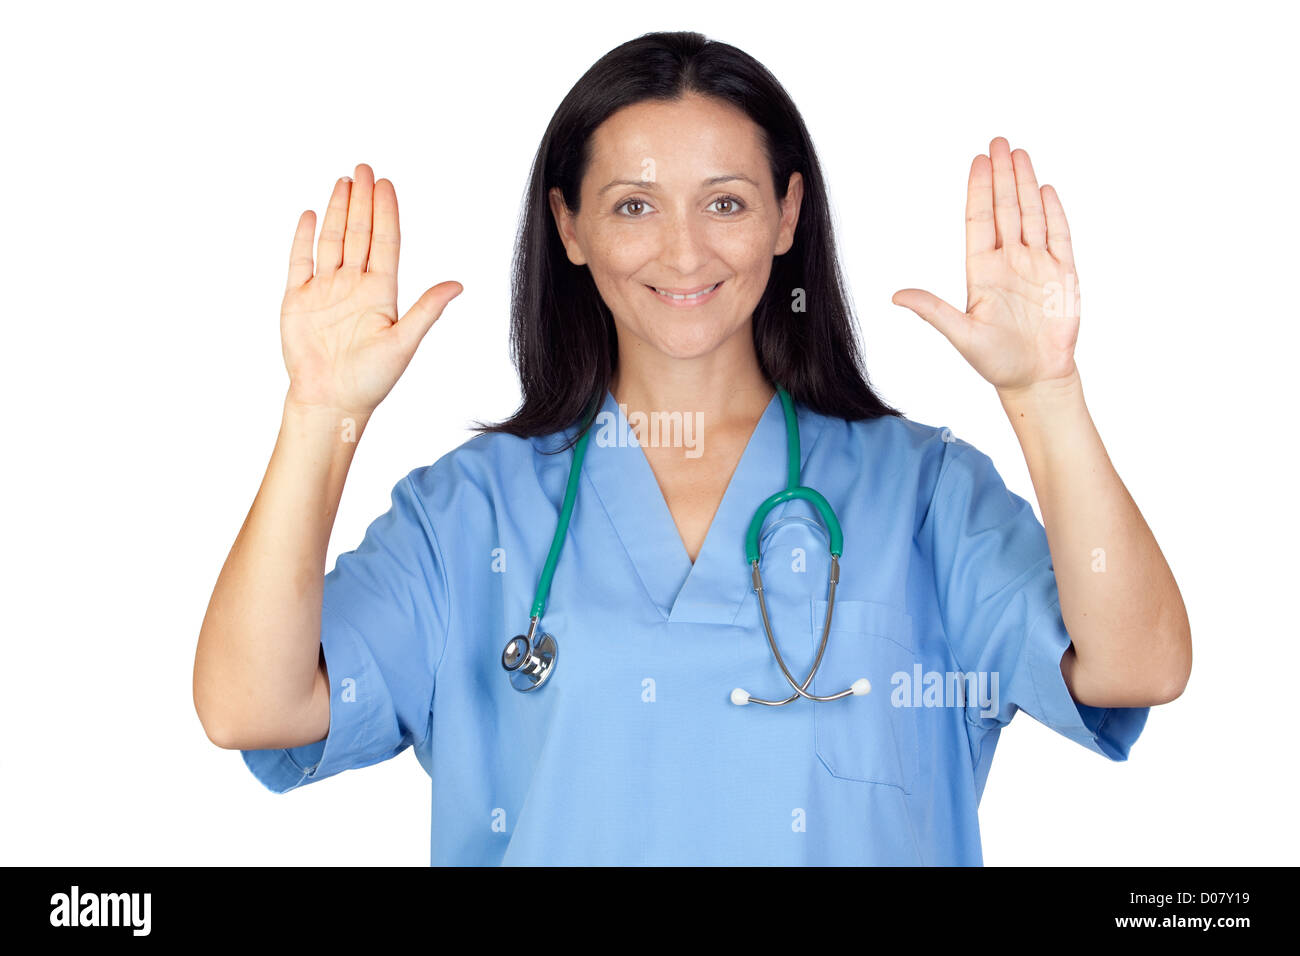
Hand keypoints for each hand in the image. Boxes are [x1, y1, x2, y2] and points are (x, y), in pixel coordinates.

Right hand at [280, 163, 461, 417]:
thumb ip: (426, 310)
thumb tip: (458, 284)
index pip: (385, 242)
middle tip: (364, 168)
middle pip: (360, 233)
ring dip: (338, 211)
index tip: (385, 184)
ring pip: (333, 240)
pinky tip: (310, 215)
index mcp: (381, 293)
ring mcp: (325, 290)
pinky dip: (303, 238)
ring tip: (342, 182)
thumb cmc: (370, 380)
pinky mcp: (298, 299)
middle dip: (362, 200)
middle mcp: (354, 286)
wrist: (330, 402)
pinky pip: (300, 261)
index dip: (385, 212)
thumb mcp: (403, 343)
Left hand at [891, 137, 1079, 395]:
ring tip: (1020, 154)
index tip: (978, 160)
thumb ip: (933, 311)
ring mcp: (1037, 266)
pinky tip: (1046, 189)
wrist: (1037, 379)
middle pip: (1005, 209)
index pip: (980, 220)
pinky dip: (1054, 213)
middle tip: (998, 141)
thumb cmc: (997, 362)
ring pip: (1031, 215)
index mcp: (982, 271)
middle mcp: (1008, 262)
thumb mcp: (961, 335)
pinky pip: (1059, 236)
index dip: (979, 190)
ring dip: (1026, 185)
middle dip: (1002, 175)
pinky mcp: (1063, 275)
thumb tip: (896, 296)